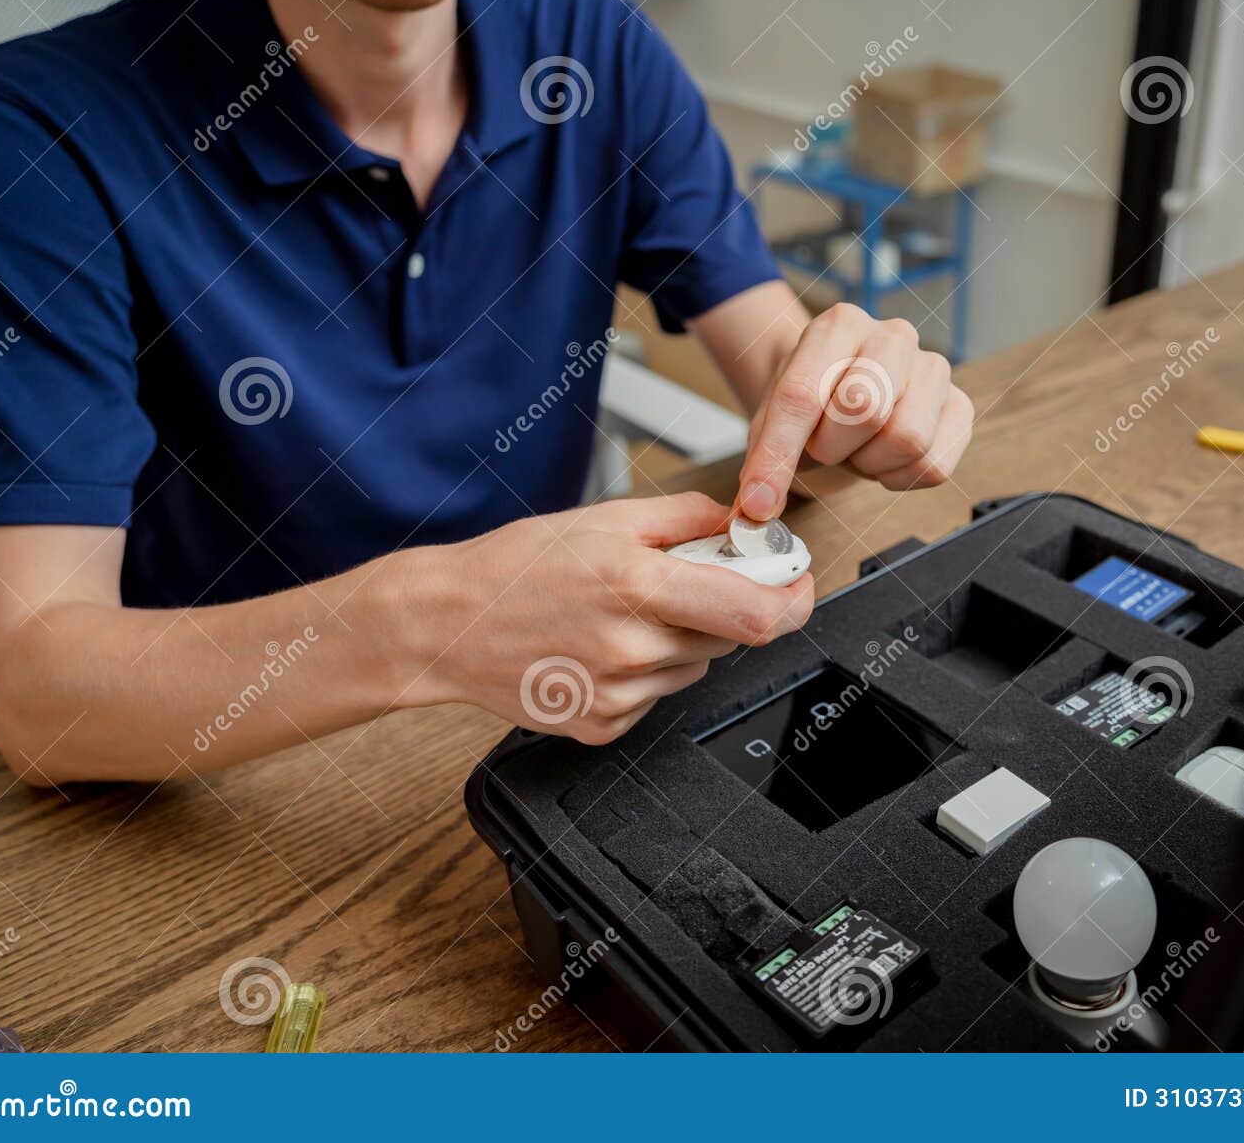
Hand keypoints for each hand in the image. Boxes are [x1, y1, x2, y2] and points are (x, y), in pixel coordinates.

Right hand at [398, 493, 814, 744]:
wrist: (448, 624)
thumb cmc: (517, 566)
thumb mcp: (604, 517)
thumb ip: (684, 518)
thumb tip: (742, 522)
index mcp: (637, 585)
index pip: (755, 613)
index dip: (792, 599)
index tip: (796, 583)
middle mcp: (632, 646)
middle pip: (729, 638)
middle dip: (719, 609)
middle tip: (672, 586)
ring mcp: (617, 695)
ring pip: (691, 667)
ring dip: (676, 641)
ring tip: (617, 616)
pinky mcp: (602, 726)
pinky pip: (655, 698)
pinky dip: (642, 674)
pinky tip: (597, 649)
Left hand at [735, 304, 973, 519]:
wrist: (843, 394)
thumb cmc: (811, 403)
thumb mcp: (772, 419)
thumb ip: (763, 459)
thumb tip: (757, 508)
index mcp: (839, 325)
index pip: (804, 393)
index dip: (778, 454)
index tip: (758, 500)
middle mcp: (894, 335)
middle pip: (865, 408)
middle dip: (832, 446)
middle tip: (823, 447)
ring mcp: (934, 369)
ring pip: (907, 438)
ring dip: (869, 463)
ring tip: (857, 449)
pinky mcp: (960, 406)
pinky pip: (933, 465)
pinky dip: (900, 478)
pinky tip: (884, 460)